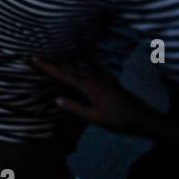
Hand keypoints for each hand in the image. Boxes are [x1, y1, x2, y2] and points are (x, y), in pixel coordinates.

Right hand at [31, 57, 157, 134]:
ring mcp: (104, 80)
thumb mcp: (96, 119)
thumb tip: (57, 99)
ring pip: (81, 68)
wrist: (145, 119)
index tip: (33, 58)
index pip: (64, 75)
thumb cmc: (120, 121)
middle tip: (37, 57)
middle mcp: (95, 79)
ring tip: (56, 59)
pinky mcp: (111, 83)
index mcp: (90, 87)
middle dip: (53, 63)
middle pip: (70, 69)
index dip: (47, 67)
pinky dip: (90, 62)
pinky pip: (97, 69)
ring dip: (67, 64)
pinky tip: (90, 59)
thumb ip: (76, 108)